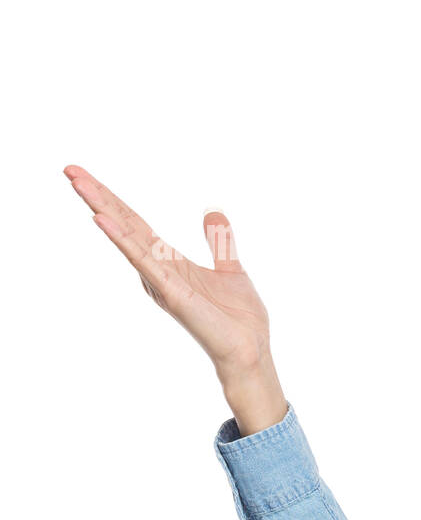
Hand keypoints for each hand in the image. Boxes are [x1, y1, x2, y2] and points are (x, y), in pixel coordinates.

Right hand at [65, 164, 287, 432]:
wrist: (251, 350)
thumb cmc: (239, 318)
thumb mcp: (230, 268)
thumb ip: (219, 241)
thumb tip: (213, 211)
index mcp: (170, 263)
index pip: (136, 224)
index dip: (114, 200)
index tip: (87, 175)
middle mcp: (158, 271)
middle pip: (124, 226)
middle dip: (98, 197)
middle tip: (69, 169)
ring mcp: (161, 283)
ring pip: (127, 239)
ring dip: (103, 209)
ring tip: (78, 184)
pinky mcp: (172, 294)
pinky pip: (144, 263)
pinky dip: (123, 241)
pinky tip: (103, 221)